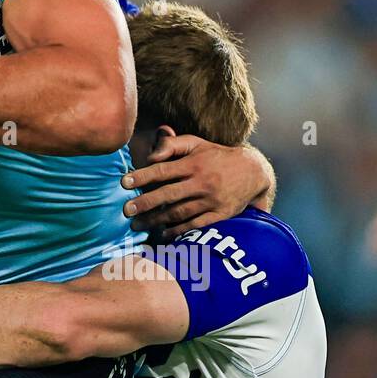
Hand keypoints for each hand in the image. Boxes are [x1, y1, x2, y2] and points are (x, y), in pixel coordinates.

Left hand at [122, 136, 270, 238]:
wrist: (253, 171)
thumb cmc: (216, 155)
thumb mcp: (196, 143)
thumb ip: (172, 145)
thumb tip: (151, 155)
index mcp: (193, 164)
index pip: (163, 170)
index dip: (142, 176)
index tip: (124, 182)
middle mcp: (201, 183)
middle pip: (168, 194)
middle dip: (145, 203)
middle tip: (126, 210)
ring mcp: (211, 200)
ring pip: (179, 212)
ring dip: (156, 220)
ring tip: (137, 225)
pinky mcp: (220, 214)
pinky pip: (196, 224)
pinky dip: (179, 231)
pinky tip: (162, 234)